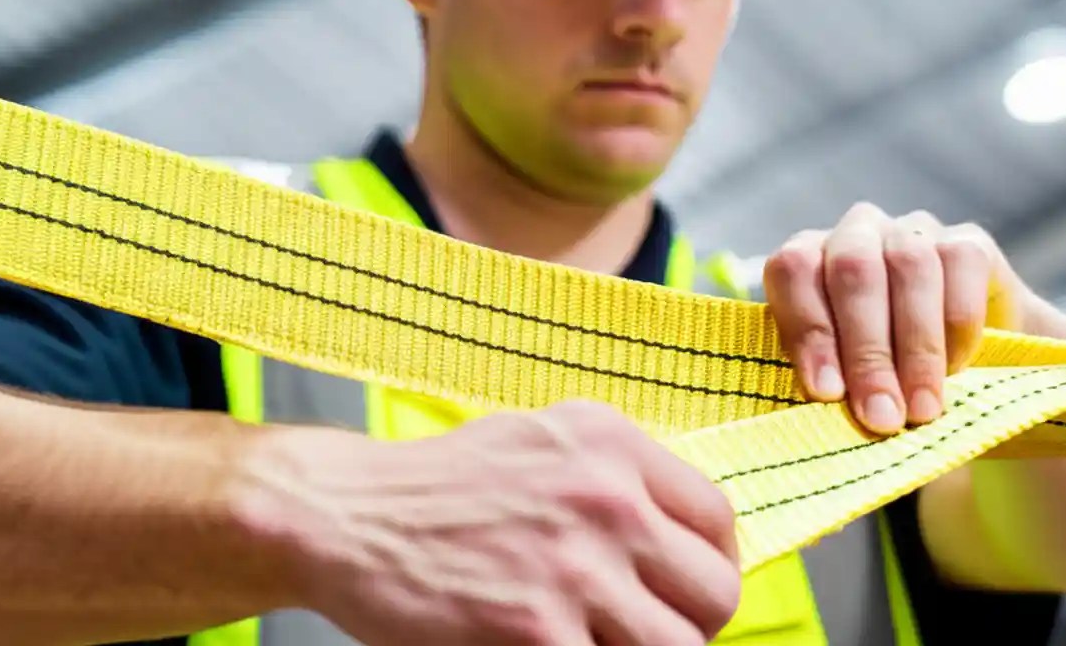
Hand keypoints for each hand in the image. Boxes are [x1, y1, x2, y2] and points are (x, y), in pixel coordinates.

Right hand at [253, 401, 740, 645]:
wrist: (346, 515)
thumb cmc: (439, 484)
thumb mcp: (541, 440)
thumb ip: (616, 476)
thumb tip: (679, 535)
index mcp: (612, 443)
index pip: (718, 519)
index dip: (711, 565)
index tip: (686, 589)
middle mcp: (607, 497)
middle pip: (716, 592)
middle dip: (691, 623)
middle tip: (648, 630)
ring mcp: (576, 565)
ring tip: (604, 643)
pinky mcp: (537, 630)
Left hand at [762, 202, 1039, 435]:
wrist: (967, 364)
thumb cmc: (885, 378)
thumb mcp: (846, 379)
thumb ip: (830, 382)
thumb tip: (825, 414)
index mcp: (808, 257)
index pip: (793, 270)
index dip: (810, 331)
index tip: (827, 394)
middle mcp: (855, 233)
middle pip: (852, 269)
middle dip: (867, 351)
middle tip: (882, 416)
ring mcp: (910, 230)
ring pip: (908, 265)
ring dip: (916, 346)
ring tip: (922, 408)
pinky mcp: (967, 238)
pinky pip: (960, 263)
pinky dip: (958, 323)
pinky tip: (956, 369)